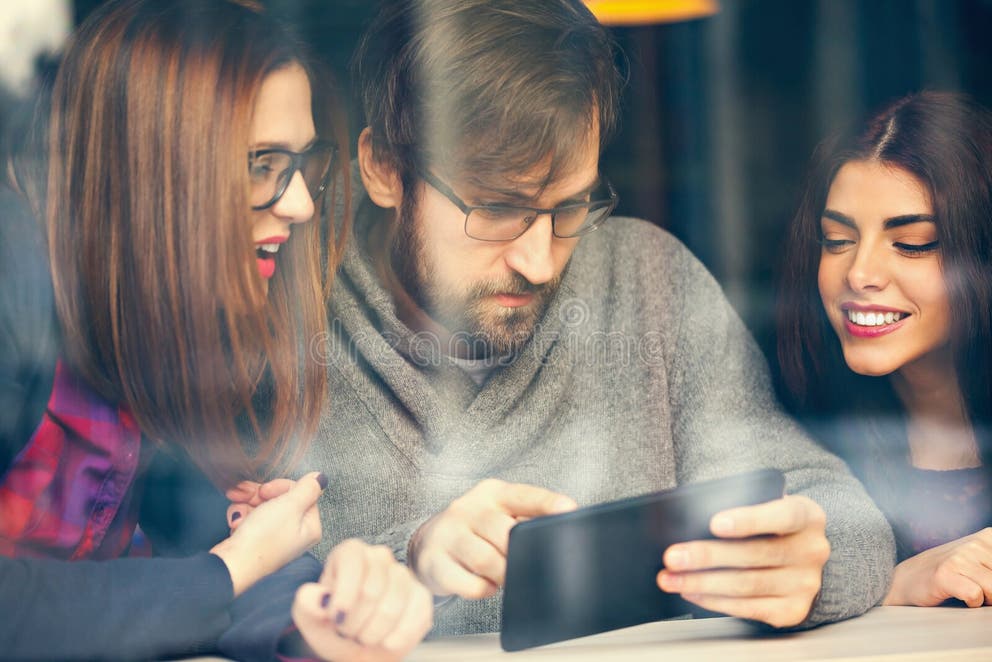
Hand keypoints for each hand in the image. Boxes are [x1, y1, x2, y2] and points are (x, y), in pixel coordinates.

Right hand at [211, 471, 326, 595]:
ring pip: (262, 505)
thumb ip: (308, 488)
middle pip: (281, 498)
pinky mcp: (256, 540)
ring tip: (238, 513)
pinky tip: (235, 524)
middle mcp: (295, 532)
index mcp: (310, 526)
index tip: (266, 491)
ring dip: (246, 504)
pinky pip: (250, 517)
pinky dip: (241, 516)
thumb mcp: (290, 507)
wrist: (231, 566)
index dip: (281, 487)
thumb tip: (320, 478)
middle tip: (247, 496)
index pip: (302, 493)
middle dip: (259, 495)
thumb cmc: (262, 539)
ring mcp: (275, 537)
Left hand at [291, 539, 432, 660]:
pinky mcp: (421, 595)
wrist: (359, 650)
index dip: (344, 594)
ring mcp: (403, 575)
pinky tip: (388, 642)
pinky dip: (399, 636)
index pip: (352, 561)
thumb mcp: (311, 618)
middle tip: (347, 631)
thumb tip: (315, 596)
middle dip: (355, 621)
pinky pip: (416, 614)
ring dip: (374, 632)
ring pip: (392, 605)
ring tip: (364, 636)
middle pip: (371, 589)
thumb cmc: (333, 629)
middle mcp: (378, 557)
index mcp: (349, 553)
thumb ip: (307, 604)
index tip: (335, 618)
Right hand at [409, 479, 576, 598]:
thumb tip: (561, 534)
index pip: (522, 495)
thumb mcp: (498, 514)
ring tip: (506, 577)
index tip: (568, 509)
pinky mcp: (433, 562)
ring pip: (486, 560)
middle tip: (528, 567)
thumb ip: (526, 520)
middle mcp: (467, 509)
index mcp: (491, 493)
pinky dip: (484, 590)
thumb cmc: (475, 530)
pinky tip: (486, 585)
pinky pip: (468, 584)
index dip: (546, 502)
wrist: (426, 544)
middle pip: (504, 532)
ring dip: (503, 575)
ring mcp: (447, 534)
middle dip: (520, 554)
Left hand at [656, 494, 829, 627]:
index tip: (713, 523)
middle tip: (672, 557)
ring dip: (701, 583)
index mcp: (807, 516)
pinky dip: (714, 601)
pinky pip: (748, 608)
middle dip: (707, 556)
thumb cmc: (769, 522)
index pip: (782, 515)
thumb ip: (741, 506)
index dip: (748, 520)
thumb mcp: (765, 504)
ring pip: (746, 585)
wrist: (799, 551)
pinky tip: (691, 592)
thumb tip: (689, 521)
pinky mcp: (793, 610)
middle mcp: (812, 550)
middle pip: (754, 555)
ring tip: (670, 578)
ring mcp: (806, 584)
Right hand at [883, 528, 991, 606]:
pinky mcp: (945, 573)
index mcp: (990, 538)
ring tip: (965, 590)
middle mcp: (978, 542)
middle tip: (975, 588)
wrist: (904, 580)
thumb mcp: (982, 564)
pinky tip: (955, 594)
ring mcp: (961, 556)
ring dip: (983, 599)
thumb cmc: (949, 576)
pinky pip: (975, 596)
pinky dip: (970, 602)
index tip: (985, 578)